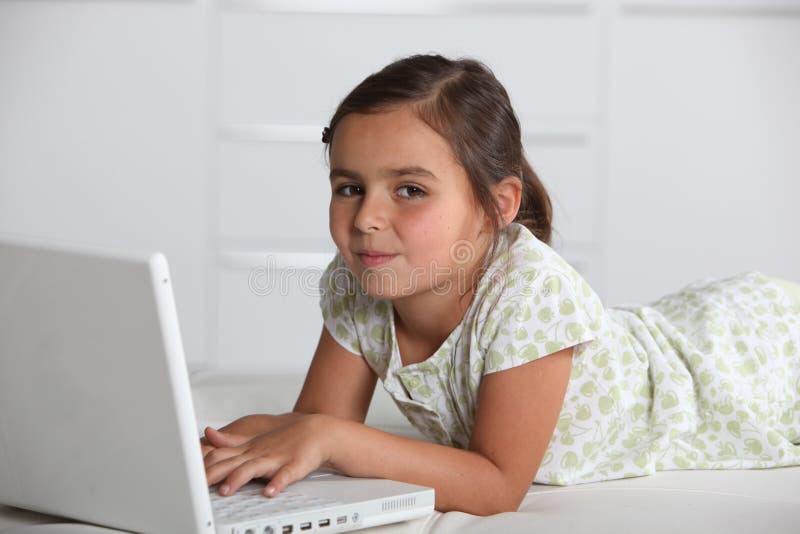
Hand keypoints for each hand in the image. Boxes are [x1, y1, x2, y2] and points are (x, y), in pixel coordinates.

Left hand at [203, 413, 334, 497]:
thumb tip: (207, 434)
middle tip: (195, 487)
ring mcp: (276, 459)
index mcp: (248, 449)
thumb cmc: (285, 439)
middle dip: (212, 475)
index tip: (186, 477)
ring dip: (238, 479)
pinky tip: (269, 492)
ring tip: (226, 491)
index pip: (219, 456)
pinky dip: (277, 484)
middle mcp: (258, 453)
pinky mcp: (294, 465)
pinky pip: (285, 475)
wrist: (317, 431)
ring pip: (254, 469)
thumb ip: (230, 441)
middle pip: (230, 463)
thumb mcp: (255, 439)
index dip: (202, 467)